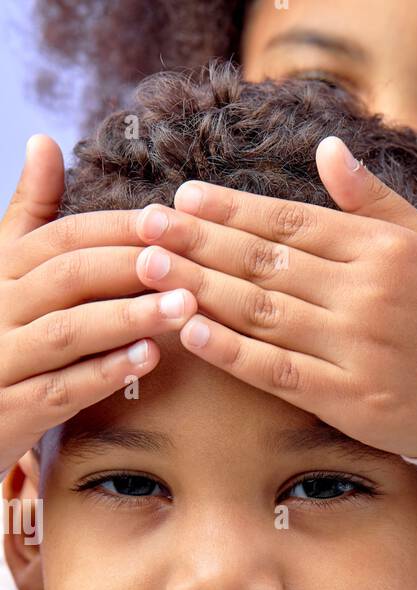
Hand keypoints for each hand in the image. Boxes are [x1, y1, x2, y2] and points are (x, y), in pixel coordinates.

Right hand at [0, 135, 197, 476]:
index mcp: (0, 271)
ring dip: (128, 319)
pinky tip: (148, 359)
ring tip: (182, 309)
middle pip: (66, 278)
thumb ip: (30, 213)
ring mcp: (1, 360)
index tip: (169, 222)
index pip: (60, 239)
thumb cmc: (2, 334)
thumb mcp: (7, 269)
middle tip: (187, 264)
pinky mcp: (9, 409)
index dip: (115, 229)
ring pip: (67, 332)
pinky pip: (60, 390)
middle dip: (128, 268)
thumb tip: (45, 141)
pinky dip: (105, 373)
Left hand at [133, 135, 416, 458]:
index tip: (184, 199)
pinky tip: (192, 330)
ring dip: (200, 289)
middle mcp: (365, 293)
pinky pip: (277, 371)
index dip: (232, 210)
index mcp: (381, 249)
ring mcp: (355, 348)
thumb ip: (373, 200)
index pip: (290, 223)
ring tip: (151, 271)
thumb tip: (326, 150)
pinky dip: (231, 352)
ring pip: (262, 312)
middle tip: (146, 226)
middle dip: (199, 243)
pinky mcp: (348, 398)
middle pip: (266, 263)